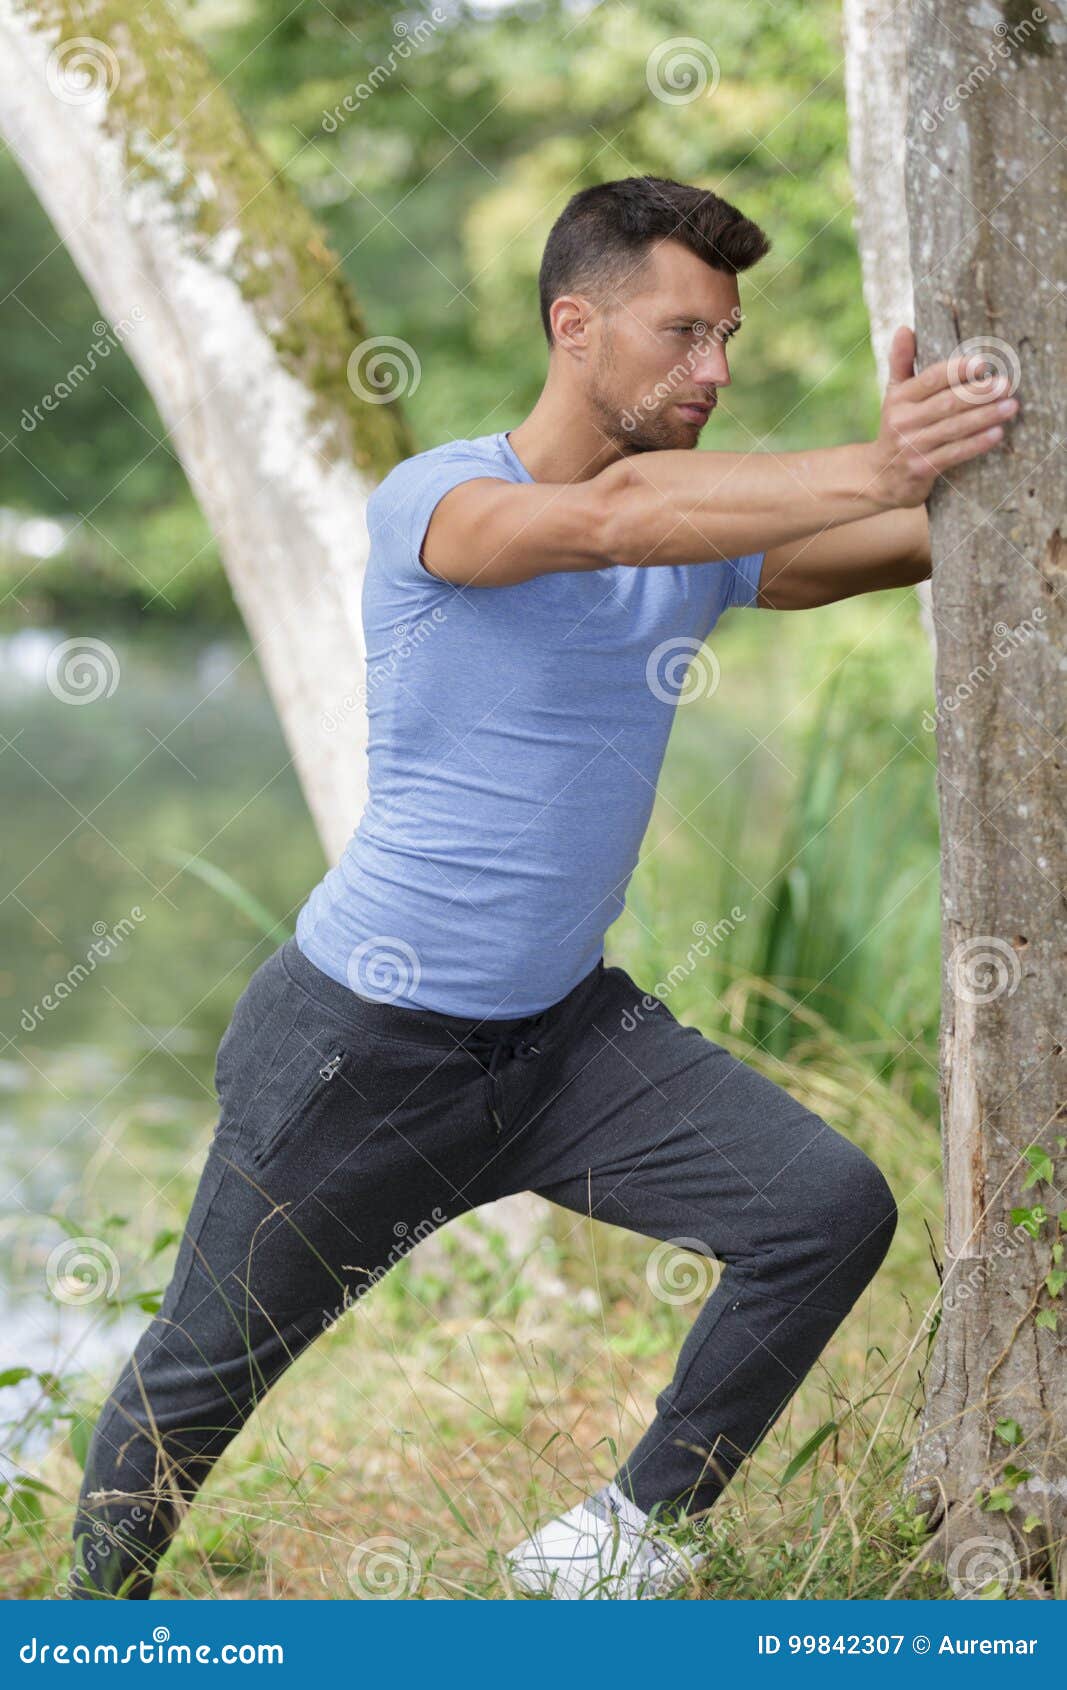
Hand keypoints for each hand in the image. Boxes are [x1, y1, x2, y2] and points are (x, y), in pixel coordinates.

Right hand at [869, 326, 1019, 508]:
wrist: (880, 476)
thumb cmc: (897, 427)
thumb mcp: (894, 394)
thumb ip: (901, 362)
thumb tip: (904, 329)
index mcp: (899, 398)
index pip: (931, 379)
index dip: (957, 370)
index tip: (982, 363)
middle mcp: (903, 421)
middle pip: (946, 403)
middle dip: (978, 393)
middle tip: (1005, 384)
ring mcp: (912, 446)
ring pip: (954, 428)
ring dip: (985, 417)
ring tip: (1011, 406)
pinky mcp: (922, 469)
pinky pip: (954, 454)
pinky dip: (976, 444)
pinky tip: (997, 434)